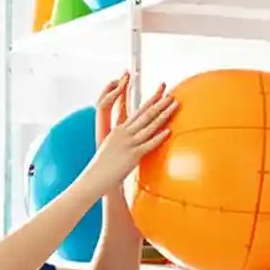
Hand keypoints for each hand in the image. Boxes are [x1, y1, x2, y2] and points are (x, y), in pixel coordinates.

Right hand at [79, 73, 177, 195]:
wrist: (94, 177)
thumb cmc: (103, 166)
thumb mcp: (111, 146)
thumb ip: (122, 140)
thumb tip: (133, 138)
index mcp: (119, 130)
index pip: (138, 111)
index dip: (150, 101)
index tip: (160, 92)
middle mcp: (124, 133)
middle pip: (145, 114)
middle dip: (159, 102)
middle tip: (171, 94)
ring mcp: (129, 143)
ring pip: (149, 125)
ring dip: (163, 114)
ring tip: (175, 104)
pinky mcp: (133, 155)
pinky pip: (148, 144)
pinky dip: (159, 137)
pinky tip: (168, 130)